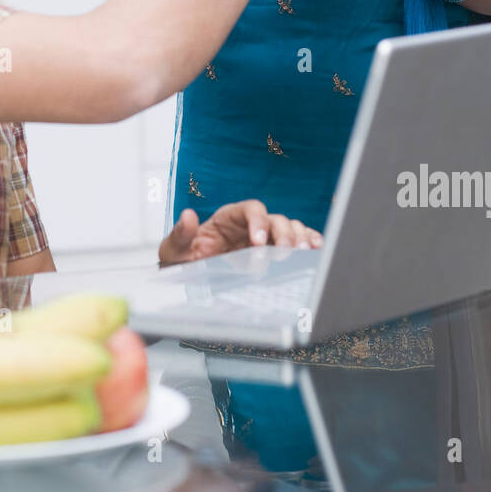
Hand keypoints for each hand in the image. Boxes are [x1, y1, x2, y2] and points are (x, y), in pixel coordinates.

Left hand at [158, 200, 322, 265]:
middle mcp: (250, 225)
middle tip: (287, 254)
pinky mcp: (273, 253)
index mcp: (228, 218)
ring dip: (300, 238)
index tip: (259, 242)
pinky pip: (296, 242)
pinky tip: (317, 250)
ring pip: (290, 229)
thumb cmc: (183, 263)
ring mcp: (264, 239)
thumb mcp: (173, 251)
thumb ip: (179, 234)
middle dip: (284, 234)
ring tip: (305, 253)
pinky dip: (309, 241)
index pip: (251, 209)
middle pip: (276, 219)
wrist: (189, 282)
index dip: (259, 221)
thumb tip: (188, 215)